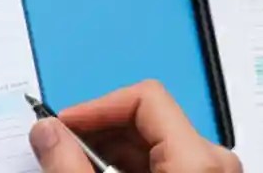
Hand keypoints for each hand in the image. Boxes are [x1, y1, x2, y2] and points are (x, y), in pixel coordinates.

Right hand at [29, 81, 242, 172]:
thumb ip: (68, 164)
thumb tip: (48, 132)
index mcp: (198, 160)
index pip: (144, 97)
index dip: (96, 106)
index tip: (63, 124)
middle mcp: (215, 163)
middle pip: (147, 118)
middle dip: (98, 131)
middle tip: (62, 148)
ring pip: (154, 142)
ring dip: (109, 151)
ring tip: (78, 167)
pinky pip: (164, 162)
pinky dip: (128, 167)